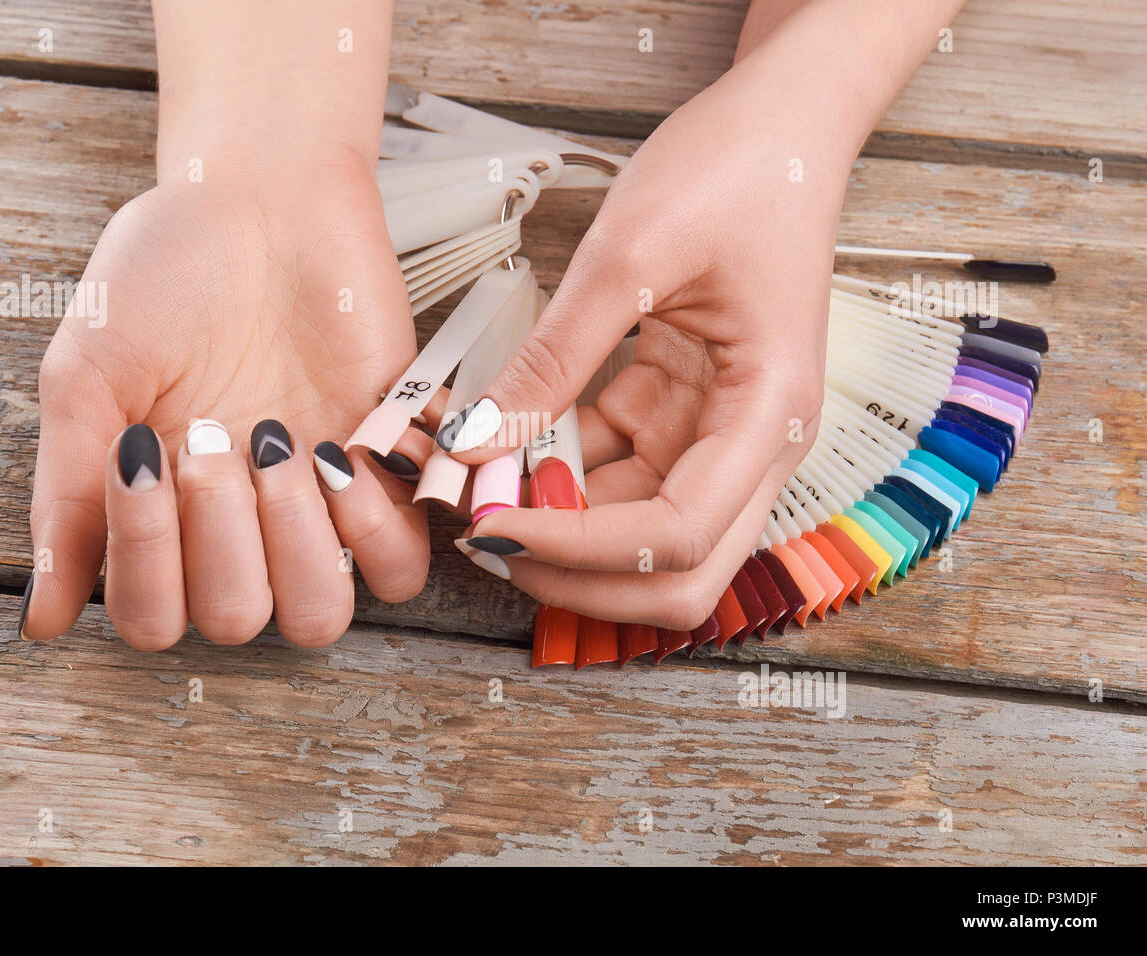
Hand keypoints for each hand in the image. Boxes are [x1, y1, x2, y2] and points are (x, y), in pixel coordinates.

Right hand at [22, 160, 433, 648]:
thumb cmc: (165, 274)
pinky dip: (374, 530)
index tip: (142, 452)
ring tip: (281, 445)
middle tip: (213, 432)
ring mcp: (314, 507)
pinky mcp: (386, 475)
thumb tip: (38, 622)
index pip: (150, 618)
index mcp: (158, 514)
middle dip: (221, 535)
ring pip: (319, 615)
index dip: (147, 561)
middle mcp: (236, 528)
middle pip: (236, 620)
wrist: (266, 200)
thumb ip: (67, 496)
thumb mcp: (90, 376)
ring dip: (298, 543)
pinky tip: (340, 453)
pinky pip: (401, 569)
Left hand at [448, 69, 847, 629]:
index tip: (490, 525)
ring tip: (479, 491)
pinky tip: (506, 453)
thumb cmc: (734, 172)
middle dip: (580, 574)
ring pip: (642, 535)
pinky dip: (564, 480)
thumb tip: (477, 443)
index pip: (680, 535)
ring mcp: (722, 437)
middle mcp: (758, 445)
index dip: (581, 549)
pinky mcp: (686, 418)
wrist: (783, 127)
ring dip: (563, 530)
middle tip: (485, 539)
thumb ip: (554, 358)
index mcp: (771, 412)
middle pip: (678, 572)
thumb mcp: (630, 255)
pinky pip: (621, 477)